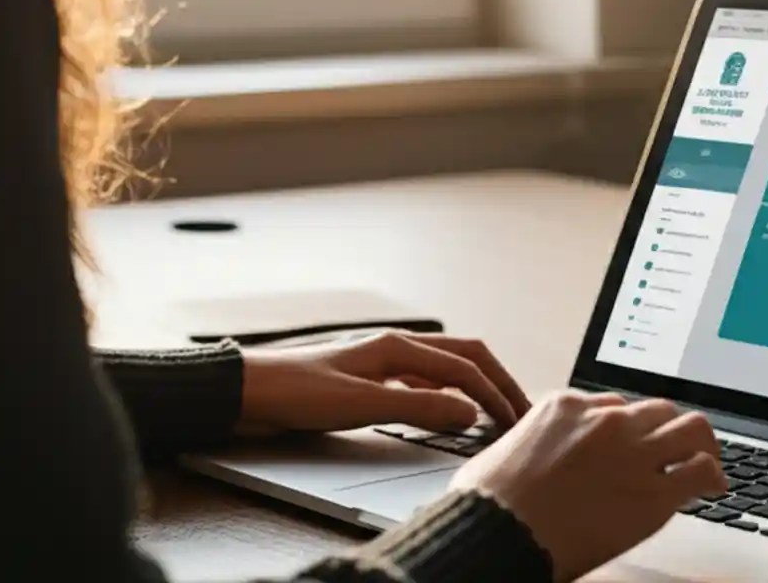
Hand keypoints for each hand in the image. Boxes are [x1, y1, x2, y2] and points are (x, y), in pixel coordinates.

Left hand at [237, 331, 529, 434]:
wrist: (246, 390)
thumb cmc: (294, 391)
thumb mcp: (359, 403)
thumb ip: (417, 406)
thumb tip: (468, 412)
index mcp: (398, 347)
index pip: (465, 368)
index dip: (495, 394)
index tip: (514, 420)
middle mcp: (396, 347)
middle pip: (465, 357)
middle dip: (498, 381)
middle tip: (521, 408)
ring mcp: (384, 361)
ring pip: (447, 367)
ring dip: (476, 385)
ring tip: (497, 408)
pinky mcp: (372, 378)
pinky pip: (426, 381)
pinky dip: (450, 394)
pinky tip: (450, 410)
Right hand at [451, 390, 724, 581]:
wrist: (497, 535)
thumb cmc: (487, 505)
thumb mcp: (500, 453)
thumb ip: (529, 442)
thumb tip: (526, 453)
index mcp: (566, 407)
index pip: (613, 405)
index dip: (625, 427)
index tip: (629, 443)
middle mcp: (605, 421)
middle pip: (656, 410)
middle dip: (664, 430)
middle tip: (672, 448)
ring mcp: (633, 453)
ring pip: (690, 428)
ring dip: (700, 442)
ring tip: (707, 457)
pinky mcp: (653, 493)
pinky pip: (701, 469)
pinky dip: (713, 474)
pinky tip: (715, 485)